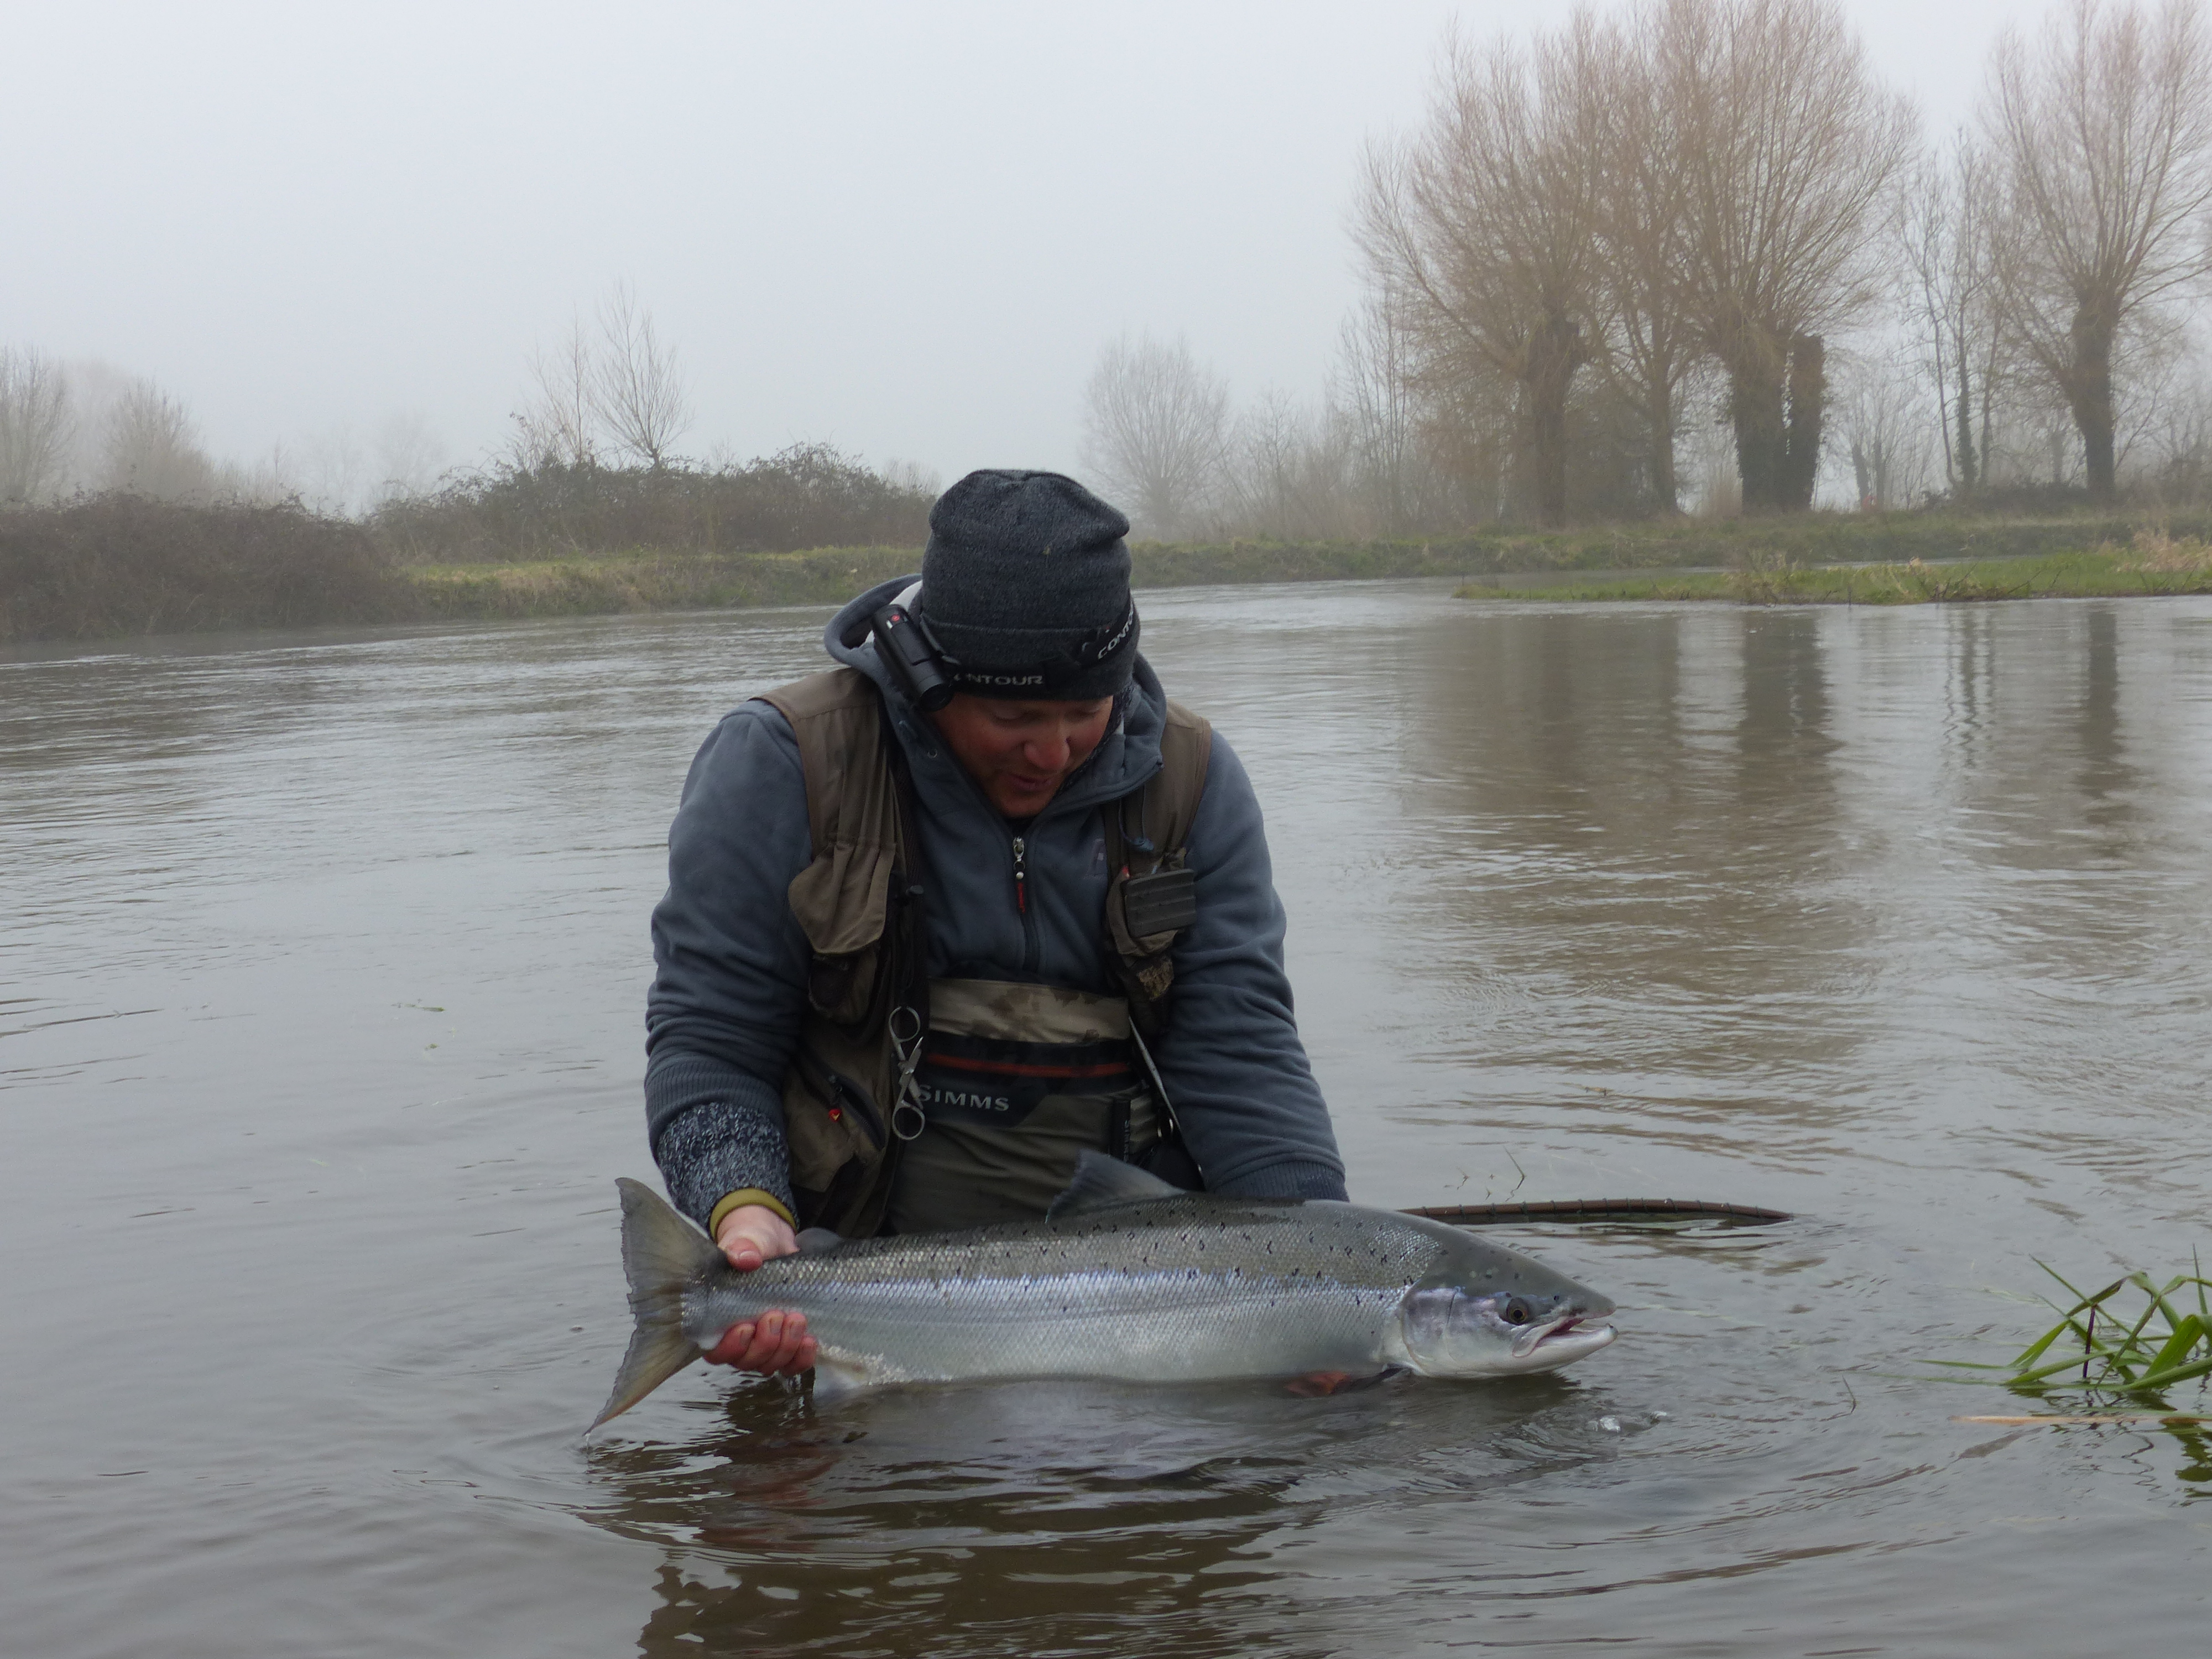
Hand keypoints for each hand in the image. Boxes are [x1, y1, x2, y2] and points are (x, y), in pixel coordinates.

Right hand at [706, 1203, 818, 1376]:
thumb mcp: (746, 1240)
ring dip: (785, 1347)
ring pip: (771, 1365)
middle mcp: (741, 1339)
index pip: (716, 1352)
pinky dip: (802, 1357)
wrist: (776, 1243)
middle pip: (747, 1362)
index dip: (731, 1347)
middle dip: (765, 1343)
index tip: (747, 1326)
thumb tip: (745, 1258)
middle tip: (777, 1315)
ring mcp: (766, 1344)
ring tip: (797, 1319)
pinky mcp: (789, 1343)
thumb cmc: (753, 1245)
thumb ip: (740, 1247)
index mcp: (719, 1320)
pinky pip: (794, 1365)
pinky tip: (810, 1340)